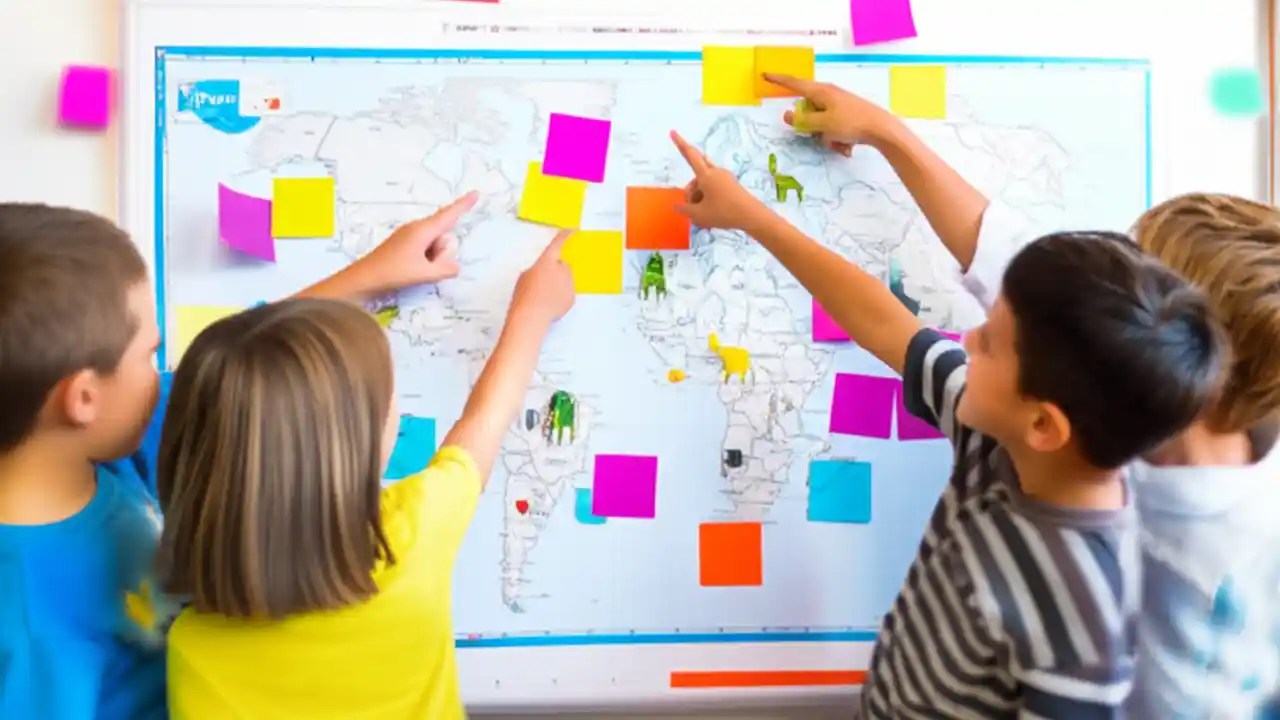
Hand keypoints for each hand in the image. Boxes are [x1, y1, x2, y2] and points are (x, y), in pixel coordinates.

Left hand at [359, 191, 477, 291]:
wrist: (364, 278)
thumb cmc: (394, 272)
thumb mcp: (425, 274)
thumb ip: (446, 269)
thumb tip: (454, 266)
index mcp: (423, 230)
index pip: (449, 215)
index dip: (464, 205)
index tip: (475, 193)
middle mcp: (417, 228)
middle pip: (444, 236)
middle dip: (443, 252)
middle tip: (427, 267)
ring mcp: (410, 235)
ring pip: (435, 244)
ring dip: (433, 258)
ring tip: (417, 269)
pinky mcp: (405, 243)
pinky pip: (426, 247)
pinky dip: (426, 258)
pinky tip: (412, 268)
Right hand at [509, 230, 575, 327]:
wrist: (532, 315)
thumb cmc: (524, 295)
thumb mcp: (525, 276)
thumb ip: (537, 270)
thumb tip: (543, 273)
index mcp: (547, 261)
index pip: (558, 243)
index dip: (565, 235)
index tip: (573, 229)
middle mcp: (562, 269)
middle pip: (563, 266)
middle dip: (557, 271)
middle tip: (544, 283)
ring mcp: (569, 284)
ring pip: (566, 280)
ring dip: (559, 284)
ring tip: (545, 297)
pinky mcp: (572, 297)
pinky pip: (567, 294)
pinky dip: (561, 297)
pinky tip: (550, 304)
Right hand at [669, 131, 770, 231]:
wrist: (751, 216)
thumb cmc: (723, 213)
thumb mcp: (699, 215)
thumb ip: (685, 209)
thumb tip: (677, 206)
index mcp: (706, 175)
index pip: (690, 155)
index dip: (680, 143)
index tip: (673, 131)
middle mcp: (715, 172)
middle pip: (697, 172)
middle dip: (691, 187)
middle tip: (690, 203)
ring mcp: (725, 177)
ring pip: (705, 182)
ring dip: (699, 195)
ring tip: (702, 213)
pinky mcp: (731, 185)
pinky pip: (714, 186)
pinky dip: (708, 197)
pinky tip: (711, 212)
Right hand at [764, 73, 898, 156]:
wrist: (881, 129)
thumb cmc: (850, 123)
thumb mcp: (822, 124)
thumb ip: (802, 120)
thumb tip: (786, 114)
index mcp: (820, 92)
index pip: (794, 84)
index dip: (779, 80)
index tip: (765, 75)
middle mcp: (829, 94)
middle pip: (808, 109)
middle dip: (811, 127)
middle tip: (820, 135)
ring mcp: (839, 104)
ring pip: (820, 122)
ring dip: (825, 136)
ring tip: (838, 144)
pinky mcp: (847, 114)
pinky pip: (833, 127)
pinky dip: (836, 138)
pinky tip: (846, 146)